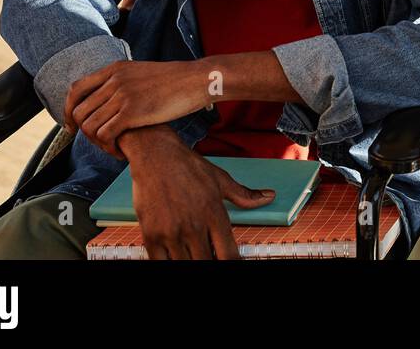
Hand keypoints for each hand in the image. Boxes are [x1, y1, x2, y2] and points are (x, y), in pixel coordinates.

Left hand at [65, 59, 213, 157]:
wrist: (196, 80)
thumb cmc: (175, 80)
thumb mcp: (142, 72)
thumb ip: (124, 81)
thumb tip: (111, 97)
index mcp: (114, 69)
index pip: (76, 89)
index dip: (68, 110)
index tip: (72, 126)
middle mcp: (114, 81)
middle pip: (80, 111)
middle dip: (83, 132)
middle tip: (97, 143)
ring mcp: (122, 95)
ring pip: (90, 126)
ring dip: (98, 143)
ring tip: (113, 148)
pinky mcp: (131, 112)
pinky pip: (105, 135)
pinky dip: (109, 148)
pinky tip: (121, 152)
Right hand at [121, 126, 274, 259]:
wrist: (156, 155)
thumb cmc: (188, 167)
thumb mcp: (220, 179)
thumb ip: (244, 195)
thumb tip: (269, 197)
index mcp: (214, 214)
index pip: (228, 254)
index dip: (232, 263)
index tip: (232, 262)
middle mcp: (194, 226)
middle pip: (206, 263)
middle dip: (210, 262)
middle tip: (210, 254)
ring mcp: (171, 232)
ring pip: (184, 265)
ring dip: (190, 261)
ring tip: (193, 253)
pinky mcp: (151, 234)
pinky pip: (160, 262)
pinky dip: (168, 262)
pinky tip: (175, 255)